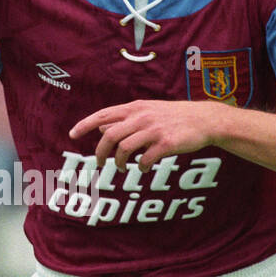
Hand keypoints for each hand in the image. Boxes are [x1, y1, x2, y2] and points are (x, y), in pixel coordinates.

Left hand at [69, 100, 221, 170]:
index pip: (104, 115)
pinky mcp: (167, 144)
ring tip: (121, 167)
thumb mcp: (147, 112)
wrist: (204, 120)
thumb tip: (100, 127)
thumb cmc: (172, 117)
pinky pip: (145, 159)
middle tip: (100, 163)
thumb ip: (124, 119)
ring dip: (119, 162)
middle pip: (110, 135)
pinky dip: (141, 167)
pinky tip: (144, 168)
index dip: (85, 124)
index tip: (71, 134)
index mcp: (135, 108)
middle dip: (100, 152)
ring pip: (125, 149)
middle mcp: (142, 117)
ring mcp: (154, 130)